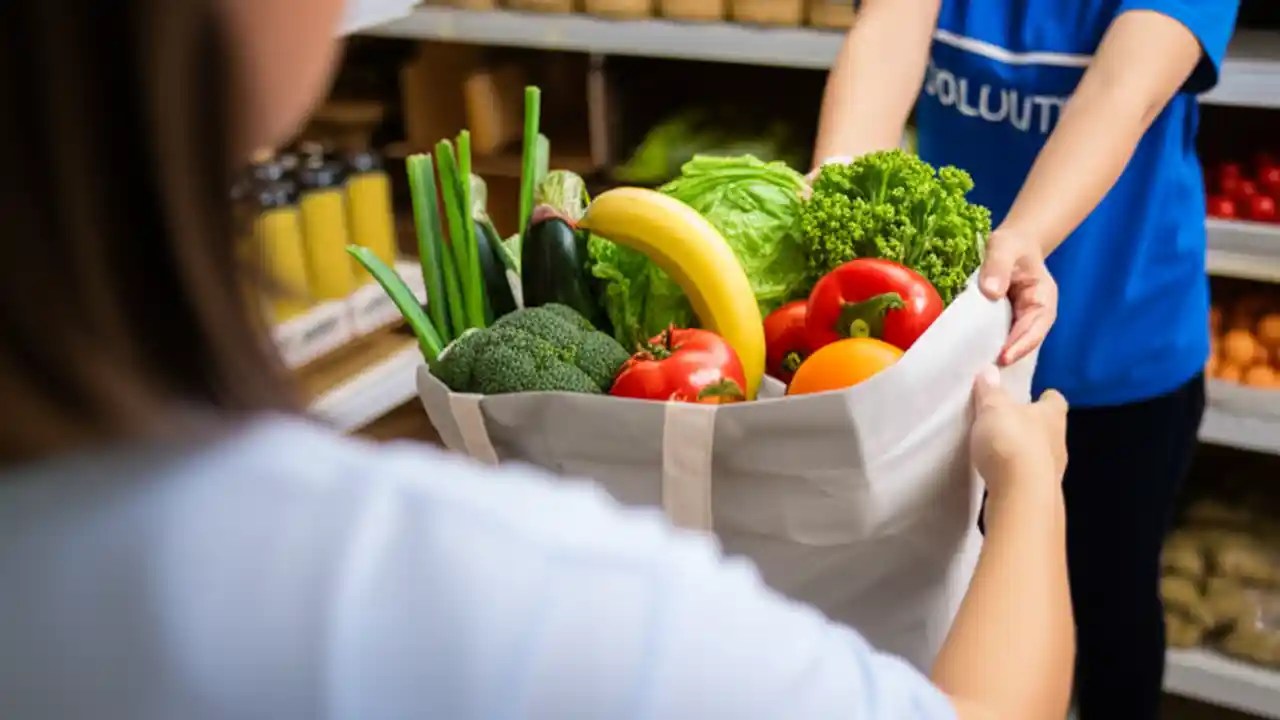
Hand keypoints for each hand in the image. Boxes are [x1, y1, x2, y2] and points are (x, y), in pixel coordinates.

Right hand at [969, 366, 1067, 498]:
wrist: (1022, 495)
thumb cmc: (1011, 441)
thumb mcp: (993, 408)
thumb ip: (990, 391)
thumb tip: (989, 371)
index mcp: (1052, 416)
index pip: (1055, 401)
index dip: (1044, 398)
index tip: (1033, 396)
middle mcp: (1059, 442)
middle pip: (1049, 429)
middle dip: (1033, 426)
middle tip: (1010, 423)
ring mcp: (1053, 471)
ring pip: (1042, 455)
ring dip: (1025, 453)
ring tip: (1001, 451)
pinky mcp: (1041, 494)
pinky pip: (1030, 478)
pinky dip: (1018, 475)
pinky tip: (1001, 476)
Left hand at [979, 229, 1057, 365]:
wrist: (1012, 244)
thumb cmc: (1012, 244)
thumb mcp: (1004, 247)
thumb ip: (998, 266)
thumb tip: (991, 291)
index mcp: (1042, 298)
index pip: (1035, 328)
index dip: (1021, 345)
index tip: (1004, 358)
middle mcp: (1036, 313)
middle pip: (1025, 341)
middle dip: (1008, 356)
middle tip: (986, 372)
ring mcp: (1022, 319)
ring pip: (1012, 342)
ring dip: (998, 354)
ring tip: (979, 370)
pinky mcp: (1009, 320)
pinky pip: (1001, 336)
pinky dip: (990, 345)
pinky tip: (975, 356)